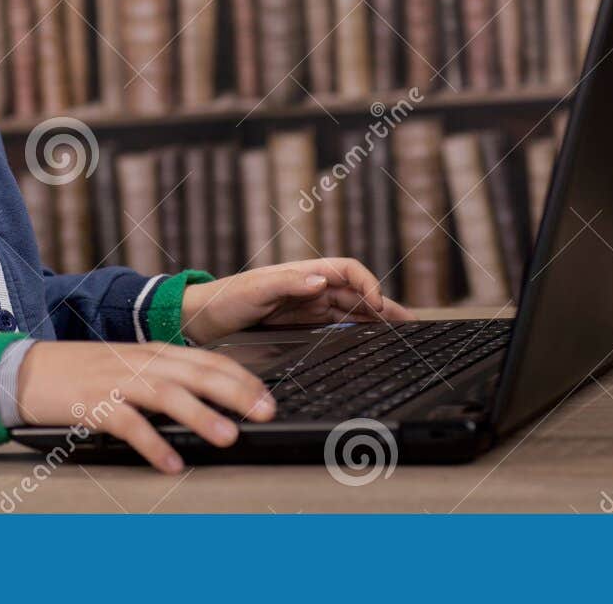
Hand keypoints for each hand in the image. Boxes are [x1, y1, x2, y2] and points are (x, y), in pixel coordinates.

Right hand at [14, 340, 274, 472]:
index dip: (241, 378)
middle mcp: (141, 363)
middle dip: (236, 393)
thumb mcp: (130, 367)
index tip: (268, 398)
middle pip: (197, 373)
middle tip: (266, 412)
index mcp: (154, 353)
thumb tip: (208, 399)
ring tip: (229, 436)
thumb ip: (166, 378)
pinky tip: (171, 463)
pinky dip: (153, 444)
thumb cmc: (82, 373)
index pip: (208, 360)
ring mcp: (117, 382)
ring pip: (168, 395)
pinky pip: (129, 424)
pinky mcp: (94, 405)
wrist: (27, 370)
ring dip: (202, 415)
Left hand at [179, 257, 416, 343]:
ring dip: (377, 320)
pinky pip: (339, 325)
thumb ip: (288, 284)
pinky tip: (370, 341)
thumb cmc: (226, 297)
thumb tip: (321, 281)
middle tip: (409, 324)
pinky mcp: (304, 323)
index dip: (368, 284)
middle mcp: (311, 286)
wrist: (203, 318)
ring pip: (353, 310)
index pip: (348, 271)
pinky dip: (359, 331)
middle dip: (384, 305)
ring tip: (401, 333)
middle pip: (357, 292)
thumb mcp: (254, 289)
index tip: (377, 305)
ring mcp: (309, 305)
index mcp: (304, 272)